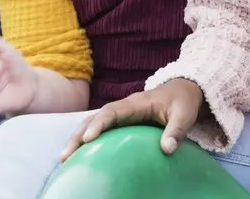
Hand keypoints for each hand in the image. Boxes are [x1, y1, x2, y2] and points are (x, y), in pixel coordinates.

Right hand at [59, 78, 203, 160]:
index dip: (98, 124)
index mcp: (136, 103)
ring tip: (65, 158)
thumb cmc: (183, 102)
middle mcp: (124, 106)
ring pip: (93, 123)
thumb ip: (177, 130)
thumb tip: (167, 149)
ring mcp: (120, 113)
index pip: (112, 111)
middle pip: (95, 118)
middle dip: (78, 134)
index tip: (87, 139)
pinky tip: (80, 156)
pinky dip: (86, 139)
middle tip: (65, 155)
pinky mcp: (121, 121)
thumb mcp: (185, 115)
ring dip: (78, 138)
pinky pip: (100, 128)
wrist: (182, 90)